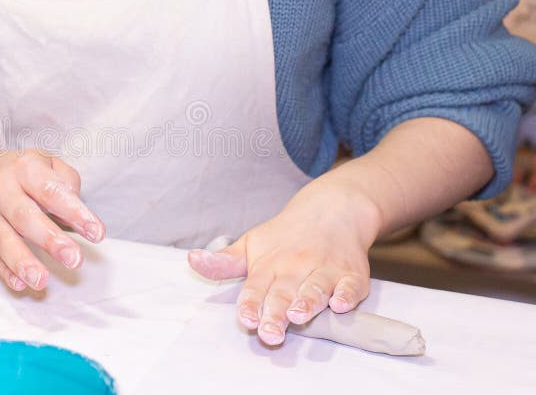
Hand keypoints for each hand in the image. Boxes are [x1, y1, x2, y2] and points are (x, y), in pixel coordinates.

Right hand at [0, 147, 104, 291]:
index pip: (51, 191)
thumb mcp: (49, 163)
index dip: (74, 212)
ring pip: (4, 240)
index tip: (97, 233)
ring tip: (42, 281)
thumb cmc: (24, 173)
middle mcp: (1, 190)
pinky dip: (5, 271)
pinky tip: (20, 284)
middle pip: (25, 217)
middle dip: (51, 241)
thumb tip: (76, 216)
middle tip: (74, 260)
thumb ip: (68, 184)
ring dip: (23, 263)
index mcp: (24, 168)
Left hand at [188, 181, 380, 344]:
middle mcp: (295, 266)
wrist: (332, 209)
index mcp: (269, 264)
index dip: (250, 303)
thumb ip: (224, 262)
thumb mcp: (251, 244)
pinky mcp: (351, 273)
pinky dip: (347, 295)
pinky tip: (340, 304)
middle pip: (284, 292)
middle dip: (276, 313)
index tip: (246, 319)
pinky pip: (351, 286)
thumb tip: (191, 260)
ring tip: (299, 315)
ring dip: (307, 301)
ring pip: (315, 287)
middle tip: (270, 333)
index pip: (255, 287)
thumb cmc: (285, 235)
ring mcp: (324, 269)